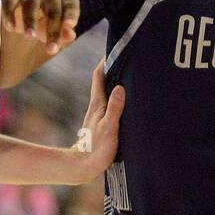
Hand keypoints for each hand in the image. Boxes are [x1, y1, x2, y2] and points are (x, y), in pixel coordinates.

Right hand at [2, 0, 78, 55]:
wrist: (30, 14)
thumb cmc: (50, 23)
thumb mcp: (59, 30)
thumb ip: (65, 33)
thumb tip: (70, 35)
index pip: (71, 5)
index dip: (71, 15)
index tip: (69, 25)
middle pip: (52, 10)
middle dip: (52, 31)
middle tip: (51, 50)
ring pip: (31, 5)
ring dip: (30, 21)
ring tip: (29, 37)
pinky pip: (10, 2)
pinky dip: (9, 14)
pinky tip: (11, 28)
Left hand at [69, 59, 123, 181]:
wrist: (84, 166)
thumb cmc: (97, 149)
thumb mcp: (109, 128)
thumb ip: (115, 108)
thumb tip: (120, 87)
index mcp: (98, 103)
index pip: (99, 75)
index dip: (106, 61)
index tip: (115, 49)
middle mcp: (97, 106)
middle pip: (104, 81)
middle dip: (113, 68)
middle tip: (127, 57)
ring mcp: (99, 114)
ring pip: (108, 92)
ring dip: (116, 82)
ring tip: (130, 74)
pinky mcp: (102, 123)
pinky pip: (111, 103)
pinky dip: (118, 96)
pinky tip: (126, 99)